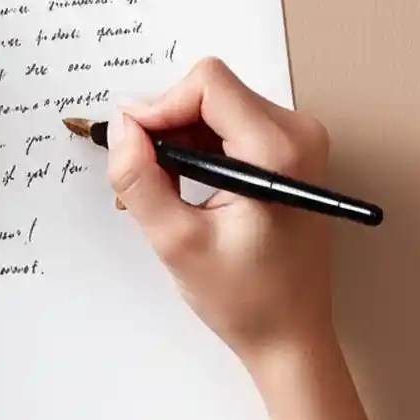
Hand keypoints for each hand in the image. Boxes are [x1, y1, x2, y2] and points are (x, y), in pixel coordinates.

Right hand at [110, 58, 393, 419]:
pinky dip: (198, 146)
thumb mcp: (177, 241)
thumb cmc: (246, 299)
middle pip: (211, 91)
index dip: (160, 106)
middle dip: (167, 125)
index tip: (133, 146)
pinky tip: (188, 188)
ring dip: (179, 138)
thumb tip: (120, 127)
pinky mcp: (289, 152)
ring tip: (166, 190)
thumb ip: (140, 179)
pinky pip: (229, 124)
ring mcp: (298, 141)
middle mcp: (299, 133)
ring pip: (215, 106)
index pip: (208, 83)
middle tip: (145, 177)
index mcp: (279, 150)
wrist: (291, 336)